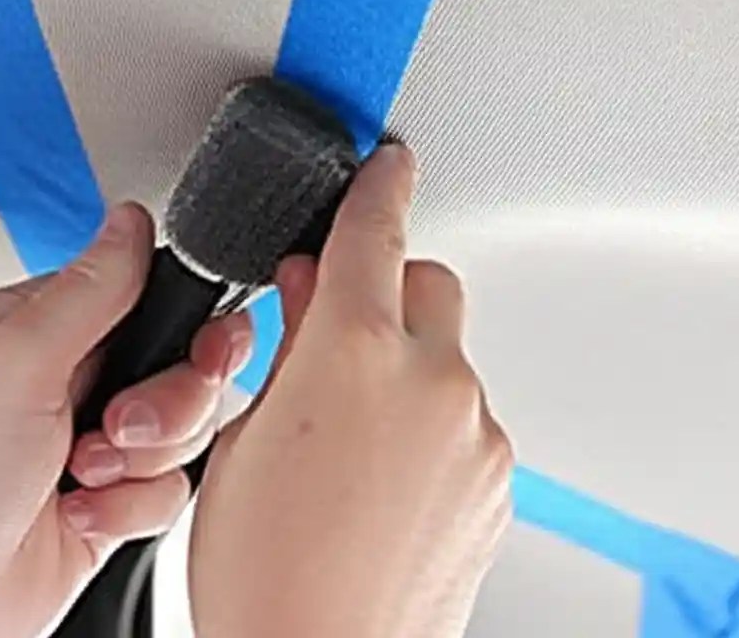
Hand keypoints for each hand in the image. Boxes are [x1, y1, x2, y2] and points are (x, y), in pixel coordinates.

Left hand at [0, 203, 251, 637]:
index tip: (198, 351)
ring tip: (80, 478)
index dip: (186, 326)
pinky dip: (130, 510)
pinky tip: (81, 517)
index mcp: (43, 328)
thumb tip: (128, 220)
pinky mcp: (105, 504)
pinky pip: (168, 493)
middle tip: (114, 426)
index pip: (149, 298)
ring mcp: (90, 446)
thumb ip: (92, 289)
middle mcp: (70, 382)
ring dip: (140, 464)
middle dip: (164, 407)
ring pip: (184, 434)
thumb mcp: (20, 362)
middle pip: (182, 370)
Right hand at [189, 144, 513, 637]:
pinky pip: (463, 421)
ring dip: (405, 368)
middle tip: (336, 328)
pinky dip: (428, 424)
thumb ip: (287, 348)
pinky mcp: (495, 481)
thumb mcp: (242, 440)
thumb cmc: (263, 575)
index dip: (378, 184)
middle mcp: (431, 381)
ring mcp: (473, 434)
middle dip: (386, 287)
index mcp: (353, 352)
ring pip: (447, 358)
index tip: (386, 163)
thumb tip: (307, 294)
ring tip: (346, 440)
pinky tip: (378, 479)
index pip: (374, 231)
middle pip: (429, 281)